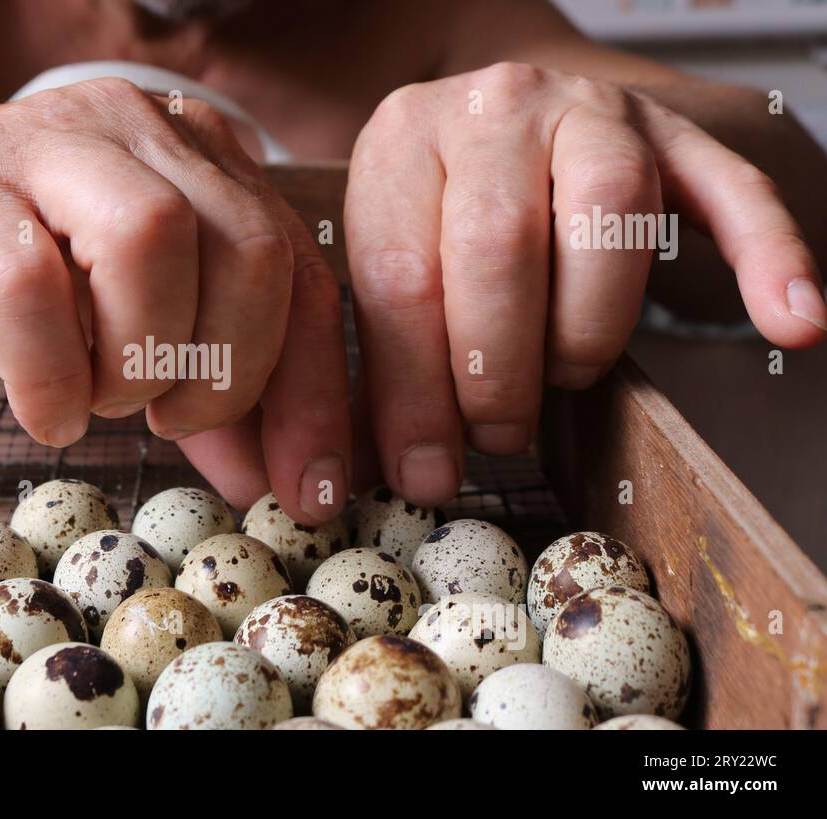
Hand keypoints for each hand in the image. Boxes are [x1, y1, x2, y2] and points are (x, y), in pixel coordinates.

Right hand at [0, 79, 349, 522]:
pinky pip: (26, 285)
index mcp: (204, 155)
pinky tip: (47, 413)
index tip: (311, 492)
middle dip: (228, 370)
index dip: (318, 391)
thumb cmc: (16, 262)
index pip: (303, 268)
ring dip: (139, 359)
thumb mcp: (131, 318)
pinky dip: (49, 373)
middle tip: (168, 419)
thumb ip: (206, 380)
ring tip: (99, 397)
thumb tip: (272, 480)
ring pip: (151, 239)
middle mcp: (143, 127)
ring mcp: (49, 141)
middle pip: (249, 247)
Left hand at [346, 62, 824, 505]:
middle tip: (499, 432)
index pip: (401, 278)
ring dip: (588, 326)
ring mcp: (591, 110)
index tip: (427, 469)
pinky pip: (733, 190)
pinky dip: (768, 257)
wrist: (491, 112)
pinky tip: (790, 321)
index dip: (413, 390)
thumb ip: (380, 358)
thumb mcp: (382, 259)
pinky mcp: (673, 130)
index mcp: (402, 143)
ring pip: (610, 216)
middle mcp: (496, 109)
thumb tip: (405, 473)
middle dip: (497, 368)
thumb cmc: (432, 209)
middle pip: (499, 247)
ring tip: (566, 377)